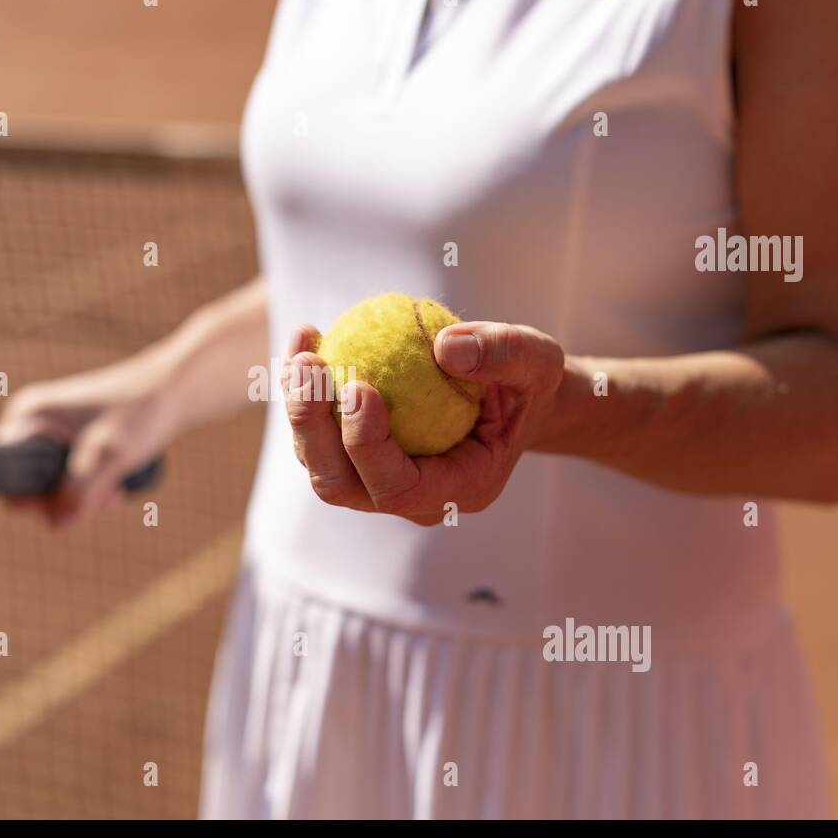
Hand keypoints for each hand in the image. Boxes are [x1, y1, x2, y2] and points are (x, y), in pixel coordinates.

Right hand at [0, 353, 176, 526]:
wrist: (176, 388)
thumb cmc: (142, 410)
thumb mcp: (111, 457)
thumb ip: (82, 492)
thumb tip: (59, 524)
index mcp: (27, 415)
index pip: (3, 473)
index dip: (28, 498)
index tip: (65, 502)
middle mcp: (31, 422)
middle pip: (27, 485)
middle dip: (62, 501)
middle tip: (101, 497)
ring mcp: (51, 432)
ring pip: (52, 485)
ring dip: (81, 499)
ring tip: (114, 490)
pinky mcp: (70, 441)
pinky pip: (68, 478)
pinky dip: (89, 489)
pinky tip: (115, 487)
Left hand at [285, 320, 564, 524]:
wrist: (514, 397)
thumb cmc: (529, 382)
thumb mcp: (537, 360)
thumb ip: (503, 354)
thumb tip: (444, 347)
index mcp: (459, 488)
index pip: (398, 488)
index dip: (367, 445)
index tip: (359, 385)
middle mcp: (412, 497)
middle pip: (342, 484)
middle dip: (313, 429)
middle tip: (310, 367)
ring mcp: (380, 481)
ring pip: (320, 464)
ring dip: (299, 409)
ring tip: (303, 350)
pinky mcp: (359, 457)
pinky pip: (319, 433)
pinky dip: (306, 391)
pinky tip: (307, 341)